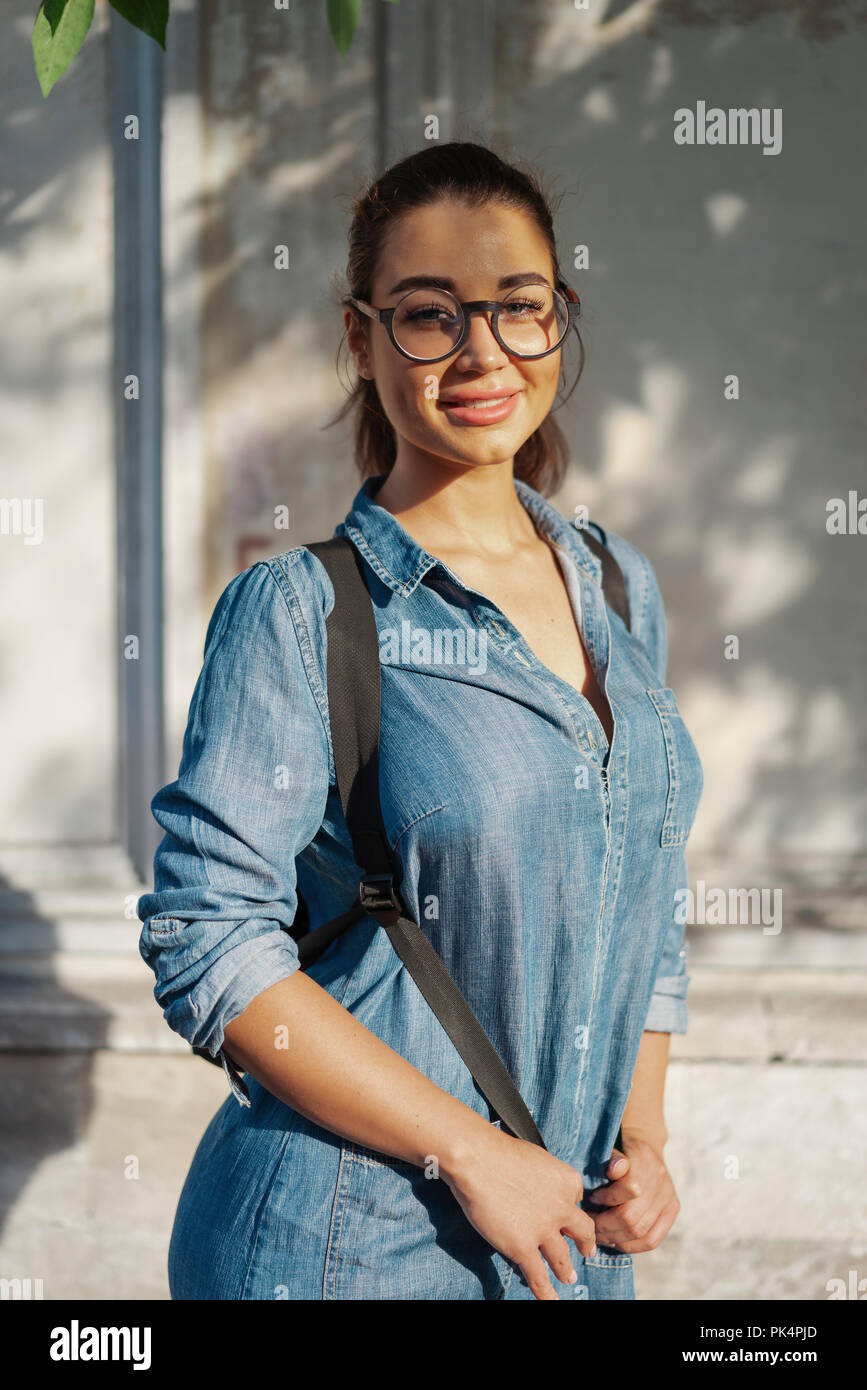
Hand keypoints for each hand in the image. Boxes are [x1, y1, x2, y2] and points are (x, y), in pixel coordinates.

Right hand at [442, 1127, 598, 1300]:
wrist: (478, 1160)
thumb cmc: (497, 1150)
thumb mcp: (534, 1156)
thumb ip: (541, 1175)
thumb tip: (534, 1184)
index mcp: (567, 1181)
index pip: (575, 1196)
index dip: (567, 1204)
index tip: (561, 1209)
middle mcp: (562, 1207)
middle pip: (582, 1230)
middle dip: (585, 1242)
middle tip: (586, 1250)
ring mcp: (544, 1230)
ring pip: (562, 1257)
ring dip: (565, 1269)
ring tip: (569, 1277)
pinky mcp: (523, 1247)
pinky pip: (538, 1276)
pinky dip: (546, 1292)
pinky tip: (551, 1299)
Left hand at [585, 1130, 679, 1252]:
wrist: (644, 1152)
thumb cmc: (619, 1152)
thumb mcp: (610, 1147)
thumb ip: (609, 1158)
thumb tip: (613, 1170)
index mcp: (643, 1157)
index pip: (629, 1188)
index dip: (607, 1198)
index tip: (591, 1197)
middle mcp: (659, 1179)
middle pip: (631, 1216)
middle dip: (605, 1225)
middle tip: (589, 1225)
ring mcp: (669, 1197)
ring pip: (640, 1232)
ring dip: (614, 1238)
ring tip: (599, 1235)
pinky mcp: (673, 1211)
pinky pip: (652, 1240)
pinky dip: (631, 1246)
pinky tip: (615, 1241)